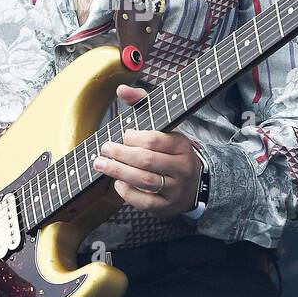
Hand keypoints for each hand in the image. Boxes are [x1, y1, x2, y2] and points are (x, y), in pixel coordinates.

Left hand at [91, 83, 201, 216]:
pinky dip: (127, 192)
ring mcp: (175, 189)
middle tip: (104, 149)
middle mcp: (182, 167)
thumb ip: (143, 104)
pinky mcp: (167, 207)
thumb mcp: (164, 126)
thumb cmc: (172, 152)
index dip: (133, 138)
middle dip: (120, 155)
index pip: (154, 140)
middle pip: (146, 161)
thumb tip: (121, 89)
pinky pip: (144, 202)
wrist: (195, 184)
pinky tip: (117, 183)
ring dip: (118, 172)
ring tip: (101, 164)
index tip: (123, 135)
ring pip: (144, 181)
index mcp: (182, 145)